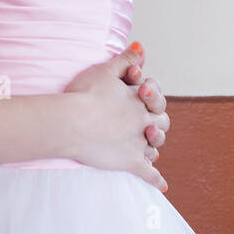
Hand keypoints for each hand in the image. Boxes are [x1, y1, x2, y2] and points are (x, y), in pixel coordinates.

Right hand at [66, 42, 169, 190]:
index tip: (142, 93)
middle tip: (146, 124)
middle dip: (156, 123)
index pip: (156, 98)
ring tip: (151, 150)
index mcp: (139, 100)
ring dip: (154, 147)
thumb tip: (141, 48)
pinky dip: (156, 179)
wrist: (71, 122)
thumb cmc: (85, 94)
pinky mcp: (130, 162)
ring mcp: (138, 143)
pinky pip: (148, 173)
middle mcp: (143, 122)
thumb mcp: (105, 70)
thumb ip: (125, 61)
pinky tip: (162, 185)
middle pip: (161, 123)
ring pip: (154, 147)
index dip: (151, 96)